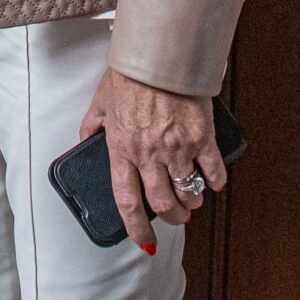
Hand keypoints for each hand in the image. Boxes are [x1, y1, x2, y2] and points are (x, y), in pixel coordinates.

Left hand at [81, 67, 225, 251]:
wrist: (159, 56)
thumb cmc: (130, 75)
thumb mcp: (100, 101)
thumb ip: (92, 125)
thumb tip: (84, 139)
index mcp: (122, 149)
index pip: (127, 202)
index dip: (137, 229)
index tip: (145, 243)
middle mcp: (149, 154)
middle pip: (163, 204)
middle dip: (172, 217)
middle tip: (177, 216)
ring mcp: (177, 148)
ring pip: (189, 192)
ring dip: (192, 201)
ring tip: (191, 197)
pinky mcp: (202, 137)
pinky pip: (213, 172)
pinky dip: (215, 182)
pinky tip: (212, 181)